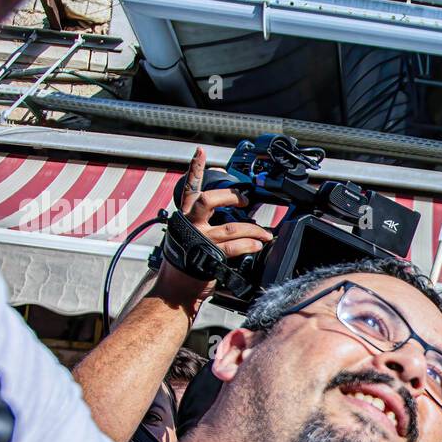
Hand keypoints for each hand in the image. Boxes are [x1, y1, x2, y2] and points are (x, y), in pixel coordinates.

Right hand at [152, 147, 274, 311]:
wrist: (175, 289)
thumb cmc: (184, 264)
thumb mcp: (188, 237)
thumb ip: (204, 224)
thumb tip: (232, 218)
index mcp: (184, 218)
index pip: (188, 189)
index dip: (194, 169)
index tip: (201, 152)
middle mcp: (190, 225)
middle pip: (208, 200)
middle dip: (231, 197)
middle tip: (244, 199)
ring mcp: (200, 240)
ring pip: (231, 227)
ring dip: (254, 229)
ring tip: (266, 233)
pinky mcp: (209, 256)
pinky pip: (234, 247)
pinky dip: (250, 244)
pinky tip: (258, 245)